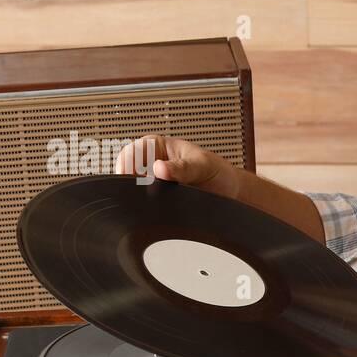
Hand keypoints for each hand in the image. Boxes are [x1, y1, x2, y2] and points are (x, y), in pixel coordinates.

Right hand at [113, 134, 242, 198]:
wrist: (230, 193)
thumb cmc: (217, 172)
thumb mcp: (203, 166)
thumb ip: (184, 168)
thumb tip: (159, 168)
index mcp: (157, 146)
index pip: (132, 152)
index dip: (127, 164)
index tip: (130, 177)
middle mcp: (150, 163)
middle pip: (127, 172)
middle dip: (130, 183)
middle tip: (142, 192)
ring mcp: (152, 183)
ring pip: (133, 190)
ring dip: (138, 197)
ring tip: (152, 201)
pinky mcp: (156, 200)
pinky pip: (143, 204)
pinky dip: (146, 208)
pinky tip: (154, 210)